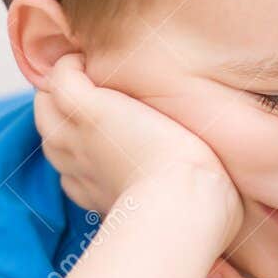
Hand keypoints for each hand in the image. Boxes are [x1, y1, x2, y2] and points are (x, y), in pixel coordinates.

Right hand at [34, 52, 241, 242]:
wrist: (185, 206)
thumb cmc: (199, 218)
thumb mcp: (190, 208)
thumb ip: (193, 198)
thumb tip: (228, 206)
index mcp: (98, 189)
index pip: (75, 159)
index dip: (86, 139)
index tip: (112, 125)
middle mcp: (79, 165)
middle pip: (53, 128)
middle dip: (66, 106)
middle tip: (93, 84)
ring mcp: (79, 138)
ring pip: (49, 103)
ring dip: (64, 81)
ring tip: (87, 66)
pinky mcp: (89, 112)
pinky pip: (60, 79)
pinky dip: (69, 65)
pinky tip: (89, 58)